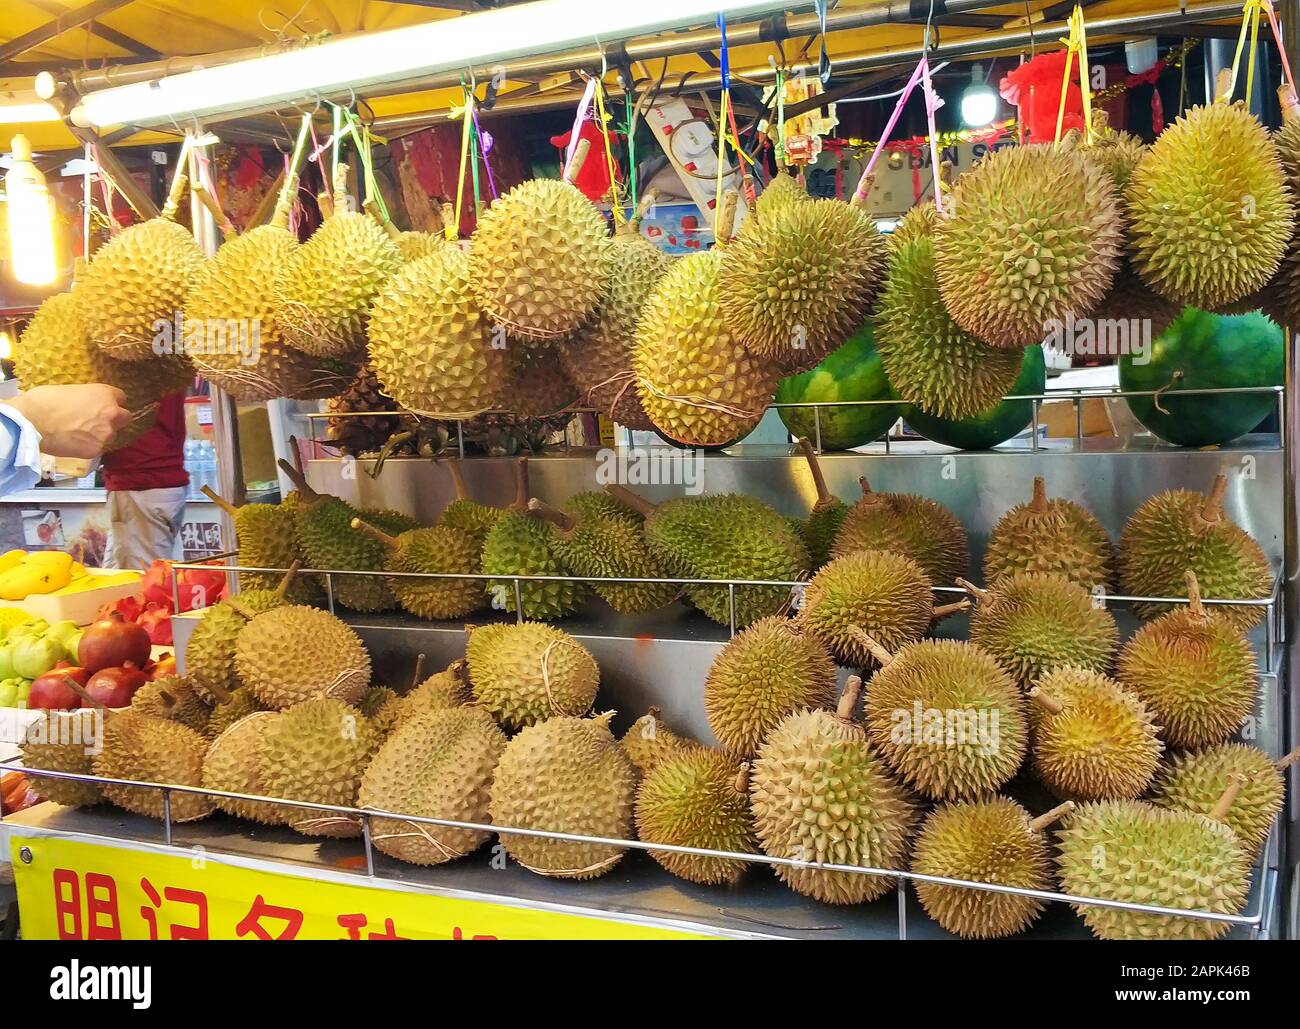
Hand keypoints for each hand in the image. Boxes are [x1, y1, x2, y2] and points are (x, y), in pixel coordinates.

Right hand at [7, 384, 132, 457]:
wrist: (32, 421)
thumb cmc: (45, 400)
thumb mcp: (71, 391)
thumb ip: (87, 399)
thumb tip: (86, 405)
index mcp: (104, 394)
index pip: (121, 398)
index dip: (111, 402)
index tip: (103, 407)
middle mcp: (111, 413)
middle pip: (124, 417)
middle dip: (113, 419)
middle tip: (96, 422)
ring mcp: (106, 433)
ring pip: (111, 435)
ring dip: (101, 434)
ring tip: (80, 434)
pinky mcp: (97, 449)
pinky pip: (98, 448)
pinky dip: (89, 446)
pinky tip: (74, 443)